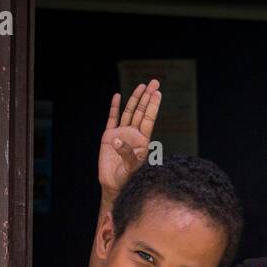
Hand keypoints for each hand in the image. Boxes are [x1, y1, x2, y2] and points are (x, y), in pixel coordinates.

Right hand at [97, 80, 160, 196]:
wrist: (114, 184)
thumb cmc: (127, 179)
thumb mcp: (131, 168)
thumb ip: (127, 154)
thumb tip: (118, 139)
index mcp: (142, 141)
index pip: (149, 119)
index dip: (153, 106)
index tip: (157, 93)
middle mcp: (133, 134)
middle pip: (141, 111)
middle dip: (147, 97)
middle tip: (154, 82)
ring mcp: (122, 133)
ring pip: (129, 112)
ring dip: (135, 99)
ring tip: (141, 85)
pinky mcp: (109, 136)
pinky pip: (112, 118)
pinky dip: (114, 107)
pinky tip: (118, 97)